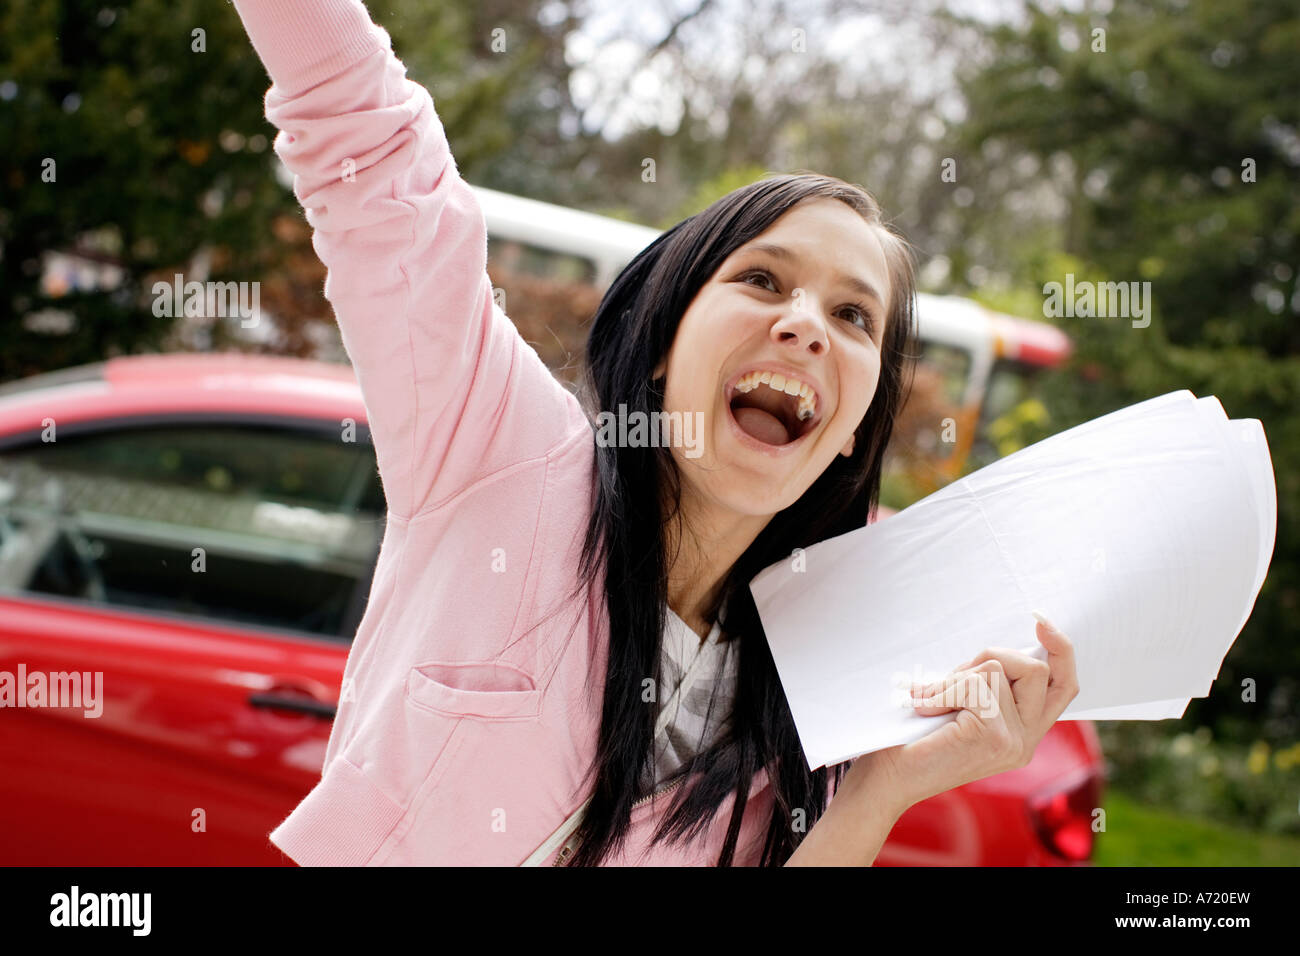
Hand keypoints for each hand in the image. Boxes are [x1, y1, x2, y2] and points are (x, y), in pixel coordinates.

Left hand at [866, 612, 1079, 812]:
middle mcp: (1026, 741)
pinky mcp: (994, 736)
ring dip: (959, 675)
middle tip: (955, 676)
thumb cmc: (912, 740)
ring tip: (932, 698)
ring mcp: (1014, 741)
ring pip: (1000, 669)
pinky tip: (924, 708)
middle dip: (992, 655)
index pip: (1064, 686)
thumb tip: (994, 654)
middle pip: (1038, 668)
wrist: (886, 780)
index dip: (1060, 648)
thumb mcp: (957, 704)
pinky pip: (974, 684)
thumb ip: (982, 685)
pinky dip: (944, 689)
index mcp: (1023, 733)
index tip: (1039, 619)